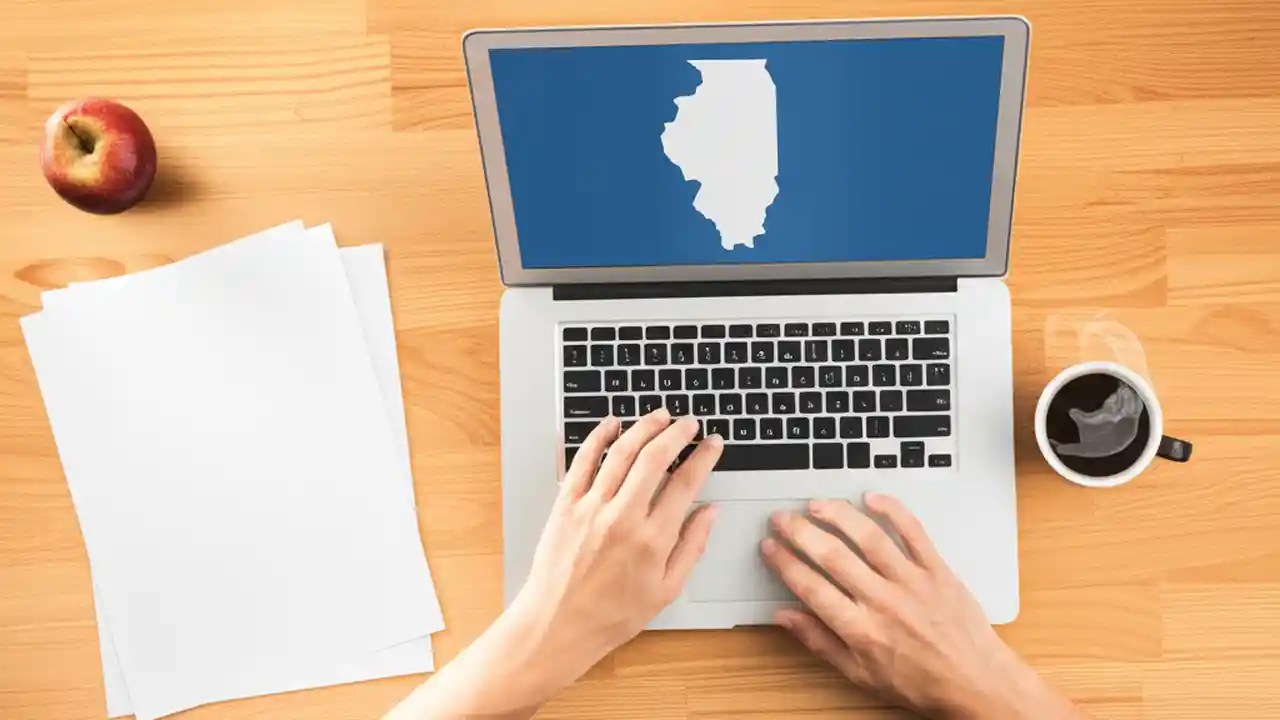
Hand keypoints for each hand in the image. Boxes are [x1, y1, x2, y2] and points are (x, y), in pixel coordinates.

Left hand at [509, 408, 721, 686]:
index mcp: (653, 539)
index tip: (712, 444)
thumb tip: (711, 512)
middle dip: (677, 432)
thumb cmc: (612, 614)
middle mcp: (623, 517)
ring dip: (644, 427)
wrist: (558, 624)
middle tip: (689, 423)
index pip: (686, 483)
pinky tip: (612, 424)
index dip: (704, 456)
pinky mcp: (565, 505)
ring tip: (659, 416)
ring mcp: (591, 508)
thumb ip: (692, 546)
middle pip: (655, 457)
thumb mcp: (667, 590)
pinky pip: (582, 461)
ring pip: (621, 452)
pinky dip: (598, 437)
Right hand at [762, 494, 1083, 719]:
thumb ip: (820, 641)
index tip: (769, 547)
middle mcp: (884, 602)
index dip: (784, 563)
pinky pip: (913, 532)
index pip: (811, 588)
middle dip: (800, 532)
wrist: (976, 682)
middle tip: (782, 518)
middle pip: (833, 556)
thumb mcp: (861, 674)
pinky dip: (892, 510)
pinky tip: (871, 498)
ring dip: (838, 515)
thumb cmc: (921, 683)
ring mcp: (912, 582)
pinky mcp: (937, 570)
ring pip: (868, 537)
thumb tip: (785, 617)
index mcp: (862, 630)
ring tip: (816, 504)